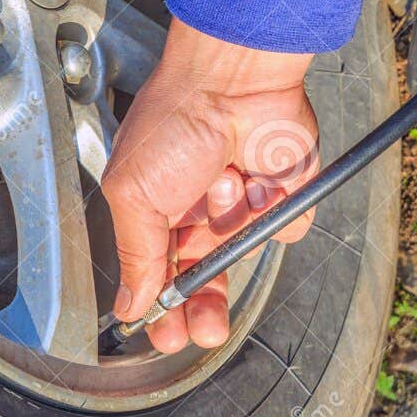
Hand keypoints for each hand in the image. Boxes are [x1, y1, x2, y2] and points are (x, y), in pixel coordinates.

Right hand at [102, 21, 318, 352]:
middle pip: (210, 278)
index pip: (162, 275)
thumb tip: (129, 307)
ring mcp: (247, 202)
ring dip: (234, 220)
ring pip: (249, 250)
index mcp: (160, 211)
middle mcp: (203, 211)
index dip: (166, 309)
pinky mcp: (288, 191)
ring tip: (225, 181)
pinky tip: (257, 173)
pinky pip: (288, 226)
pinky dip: (274, 204)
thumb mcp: (134, 193)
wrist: (234, 79)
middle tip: (206, 328)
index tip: (168, 336)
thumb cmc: (175, 120)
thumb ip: (136, 256)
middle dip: (207, 307)